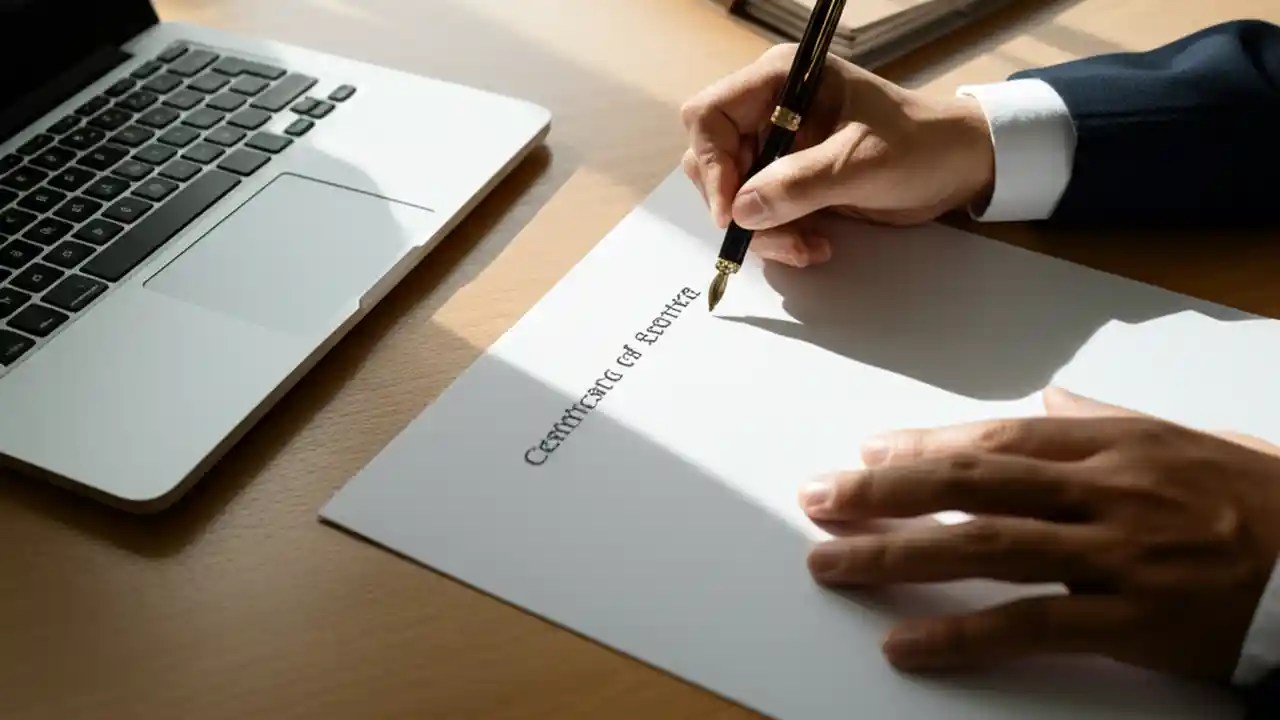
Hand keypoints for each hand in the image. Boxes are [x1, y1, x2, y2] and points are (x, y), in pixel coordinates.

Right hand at [680, 44, 993, 267]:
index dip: (711, 165)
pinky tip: (816, 244)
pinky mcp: (791, 180)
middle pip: (713, 162)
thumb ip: (797, 185)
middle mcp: (770, 109)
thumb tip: (740, 211)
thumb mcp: (859, 164)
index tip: (733, 212)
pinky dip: (781, 237)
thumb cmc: (920, 145)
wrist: (959, 167)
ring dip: (764, 231)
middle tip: (779, 236)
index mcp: (780, 80)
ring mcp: (779, 146)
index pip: (709, 116)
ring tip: (807, 246)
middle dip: (741, 207)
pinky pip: (760, 214)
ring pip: (735, 196)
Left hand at [799, 387, 1279, 680]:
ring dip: (895, 554)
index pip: (993, 440)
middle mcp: (1103, 489)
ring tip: (830, 563)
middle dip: (882, 490)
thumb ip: (1106, 422)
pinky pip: (1028, 624)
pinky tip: (906, 642)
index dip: (920, 446)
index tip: (864, 452)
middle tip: (818, 499)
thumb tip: (1051, 401)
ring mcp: (1115, 553)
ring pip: (981, 546)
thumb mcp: (1183, 441)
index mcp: (1113, 443)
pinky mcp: (1131, 619)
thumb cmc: (1261, 500)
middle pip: (968, 483)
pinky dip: (959, 635)